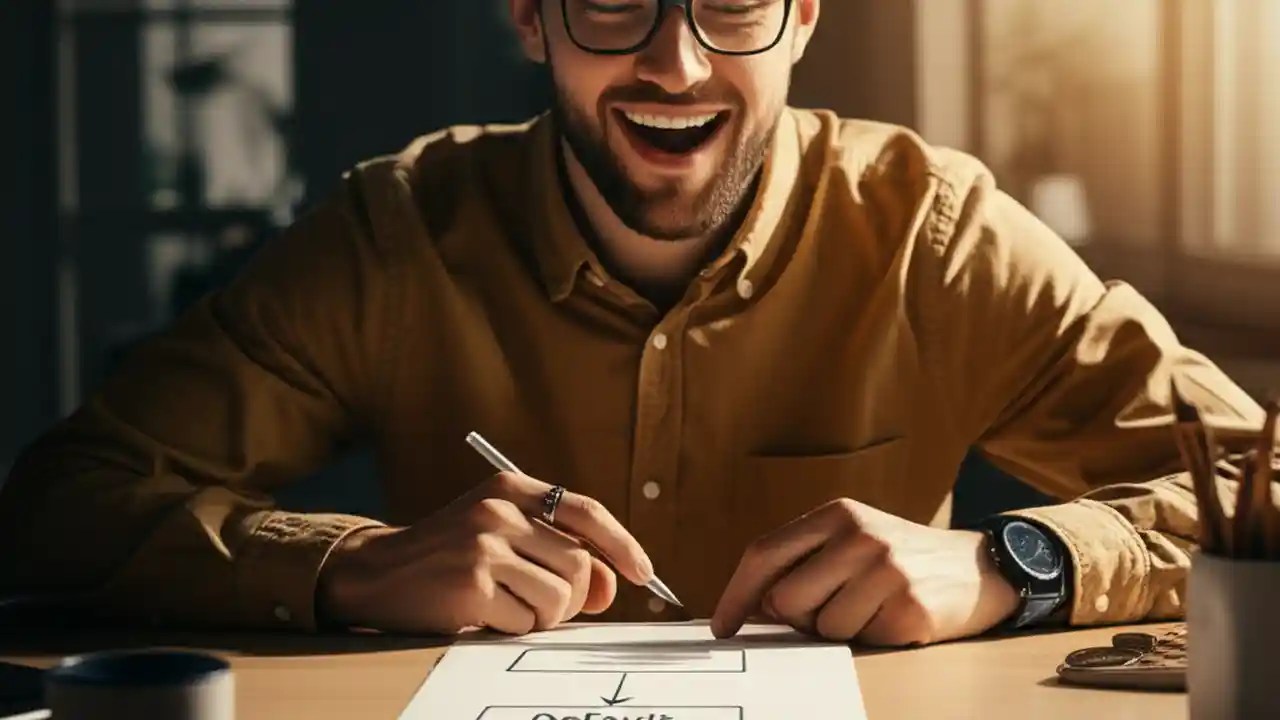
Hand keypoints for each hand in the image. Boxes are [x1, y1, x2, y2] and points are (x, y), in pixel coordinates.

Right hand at [317, 472, 653, 635]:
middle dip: (574, 598)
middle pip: (579, 564)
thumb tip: (609, 587)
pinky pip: (525, 622)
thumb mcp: (501, 535)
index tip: (642, 574)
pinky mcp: (471, 585)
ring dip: (544, 616)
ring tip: (511, 607)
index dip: (621, 544)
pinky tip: (485, 614)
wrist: (377, 572)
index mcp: (510, 488)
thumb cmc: (449, 555)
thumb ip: (556, 551)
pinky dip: (514, 628)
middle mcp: (498, 511)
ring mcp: (483, 547)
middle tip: (547, 606)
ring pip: (559, 598)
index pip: (585, 511)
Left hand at [710, 499, 1020, 645]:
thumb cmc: (902, 557)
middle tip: (832, 608)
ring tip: (871, 608)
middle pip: (785, 599)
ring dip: (838, 630)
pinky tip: (892, 617)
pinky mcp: (909, 606)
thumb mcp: (852, 540)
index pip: (764, 553)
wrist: (979, 567)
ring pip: (821, 628)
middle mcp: (860, 536)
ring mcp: (886, 570)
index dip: (736, 594)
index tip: (723, 625)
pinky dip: (870, 638)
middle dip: (798, 617)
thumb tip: (754, 607)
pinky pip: (858, 642)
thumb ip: (804, 563)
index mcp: (837, 514)